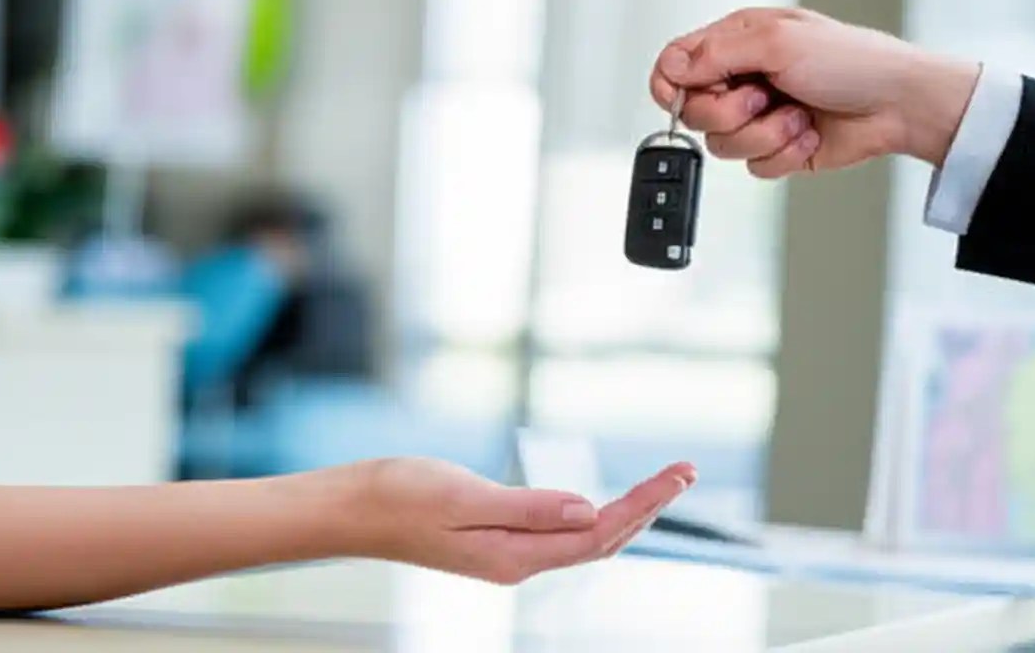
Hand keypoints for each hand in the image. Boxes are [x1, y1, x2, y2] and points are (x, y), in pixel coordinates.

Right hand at [334, 457, 696, 584]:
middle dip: (648, 506)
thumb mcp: (463, 497)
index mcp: (515, 555)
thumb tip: (586, 509)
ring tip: (662, 485)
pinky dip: (594, 513)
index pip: (599, 532)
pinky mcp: (496, 539)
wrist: (349, 509)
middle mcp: (518, 561)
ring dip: (627, 511)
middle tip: (685, 472)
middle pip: (602, 539)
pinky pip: (560, 532)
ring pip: (584, 538)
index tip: (678, 475)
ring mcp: (508, 552)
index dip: (645, 503)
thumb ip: (527, 508)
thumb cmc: (396, 498)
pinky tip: (603, 502)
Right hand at [649, 7, 980, 175]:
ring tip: (796, 116)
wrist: (896, 105)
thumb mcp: (777, 41)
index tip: (695, 93)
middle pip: (694, 112)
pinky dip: (783, 154)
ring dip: (764, 135)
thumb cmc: (852, 61)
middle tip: (763, 98)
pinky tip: (807, 134)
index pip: (675, 65)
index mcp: (737, 42)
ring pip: (722, 145)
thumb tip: (672, 69)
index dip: (674, 86)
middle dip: (731, 112)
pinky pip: (753, 167)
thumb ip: (716, 54)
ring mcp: (758, 117)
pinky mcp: (775, 149)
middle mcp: (742, 79)